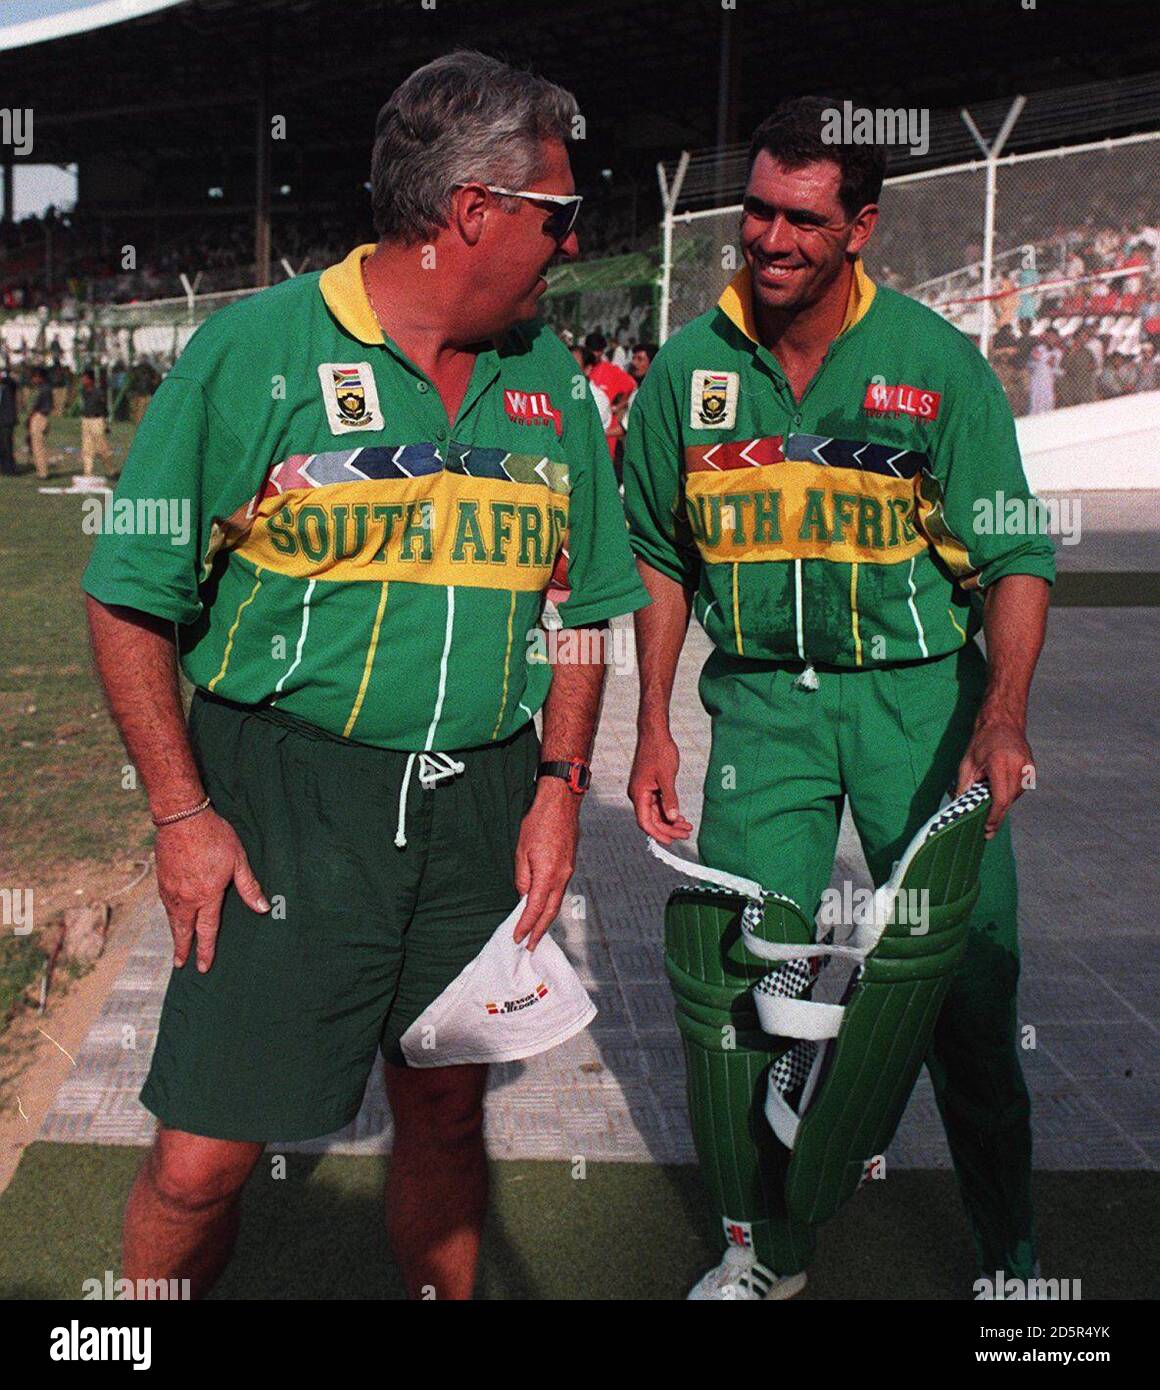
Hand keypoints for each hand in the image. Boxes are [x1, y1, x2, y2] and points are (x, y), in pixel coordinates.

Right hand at [155, 807, 268, 971]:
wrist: (182, 818)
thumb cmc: (214, 836)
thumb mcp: (237, 860)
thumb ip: (248, 886)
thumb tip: (262, 908)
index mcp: (207, 895)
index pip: (207, 930)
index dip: (206, 950)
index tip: (203, 966)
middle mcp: (185, 897)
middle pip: (183, 930)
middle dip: (183, 949)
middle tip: (180, 965)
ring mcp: (170, 889)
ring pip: (172, 918)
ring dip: (175, 934)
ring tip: (177, 946)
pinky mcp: (161, 879)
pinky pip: (165, 904)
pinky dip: (169, 915)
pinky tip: (172, 917)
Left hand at [512, 779, 579, 950]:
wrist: (561, 803)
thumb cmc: (539, 822)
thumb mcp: (522, 850)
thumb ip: (522, 876)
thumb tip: (523, 894)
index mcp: (548, 874)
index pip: (535, 908)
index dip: (526, 925)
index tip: (518, 938)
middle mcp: (562, 876)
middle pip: (550, 911)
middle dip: (539, 931)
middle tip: (530, 946)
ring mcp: (568, 871)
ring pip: (556, 902)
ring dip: (546, 919)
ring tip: (536, 932)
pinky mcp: (569, 865)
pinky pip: (560, 891)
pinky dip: (551, 904)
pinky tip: (544, 908)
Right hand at [628, 726, 692, 843]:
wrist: (655, 734)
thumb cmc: (658, 751)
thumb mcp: (667, 776)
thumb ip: (670, 799)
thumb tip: (672, 818)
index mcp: (638, 793)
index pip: (645, 822)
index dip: (658, 834)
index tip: (671, 841)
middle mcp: (638, 795)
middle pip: (652, 820)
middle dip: (668, 829)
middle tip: (686, 833)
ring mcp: (644, 791)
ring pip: (656, 813)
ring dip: (670, 821)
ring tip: (687, 827)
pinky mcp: (649, 787)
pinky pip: (658, 805)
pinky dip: (668, 811)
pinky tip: (680, 816)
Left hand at [956, 718, 1033, 838]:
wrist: (1003, 721)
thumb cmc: (982, 740)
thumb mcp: (967, 762)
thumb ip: (964, 786)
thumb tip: (960, 807)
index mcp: (1001, 764)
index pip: (1000, 799)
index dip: (994, 817)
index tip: (987, 829)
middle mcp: (1018, 767)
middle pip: (1009, 801)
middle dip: (997, 815)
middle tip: (986, 828)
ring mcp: (1028, 767)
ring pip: (1015, 796)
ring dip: (1002, 802)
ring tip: (989, 794)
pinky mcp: (1031, 769)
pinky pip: (1020, 789)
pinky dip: (1009, 793)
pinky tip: (999, 787)